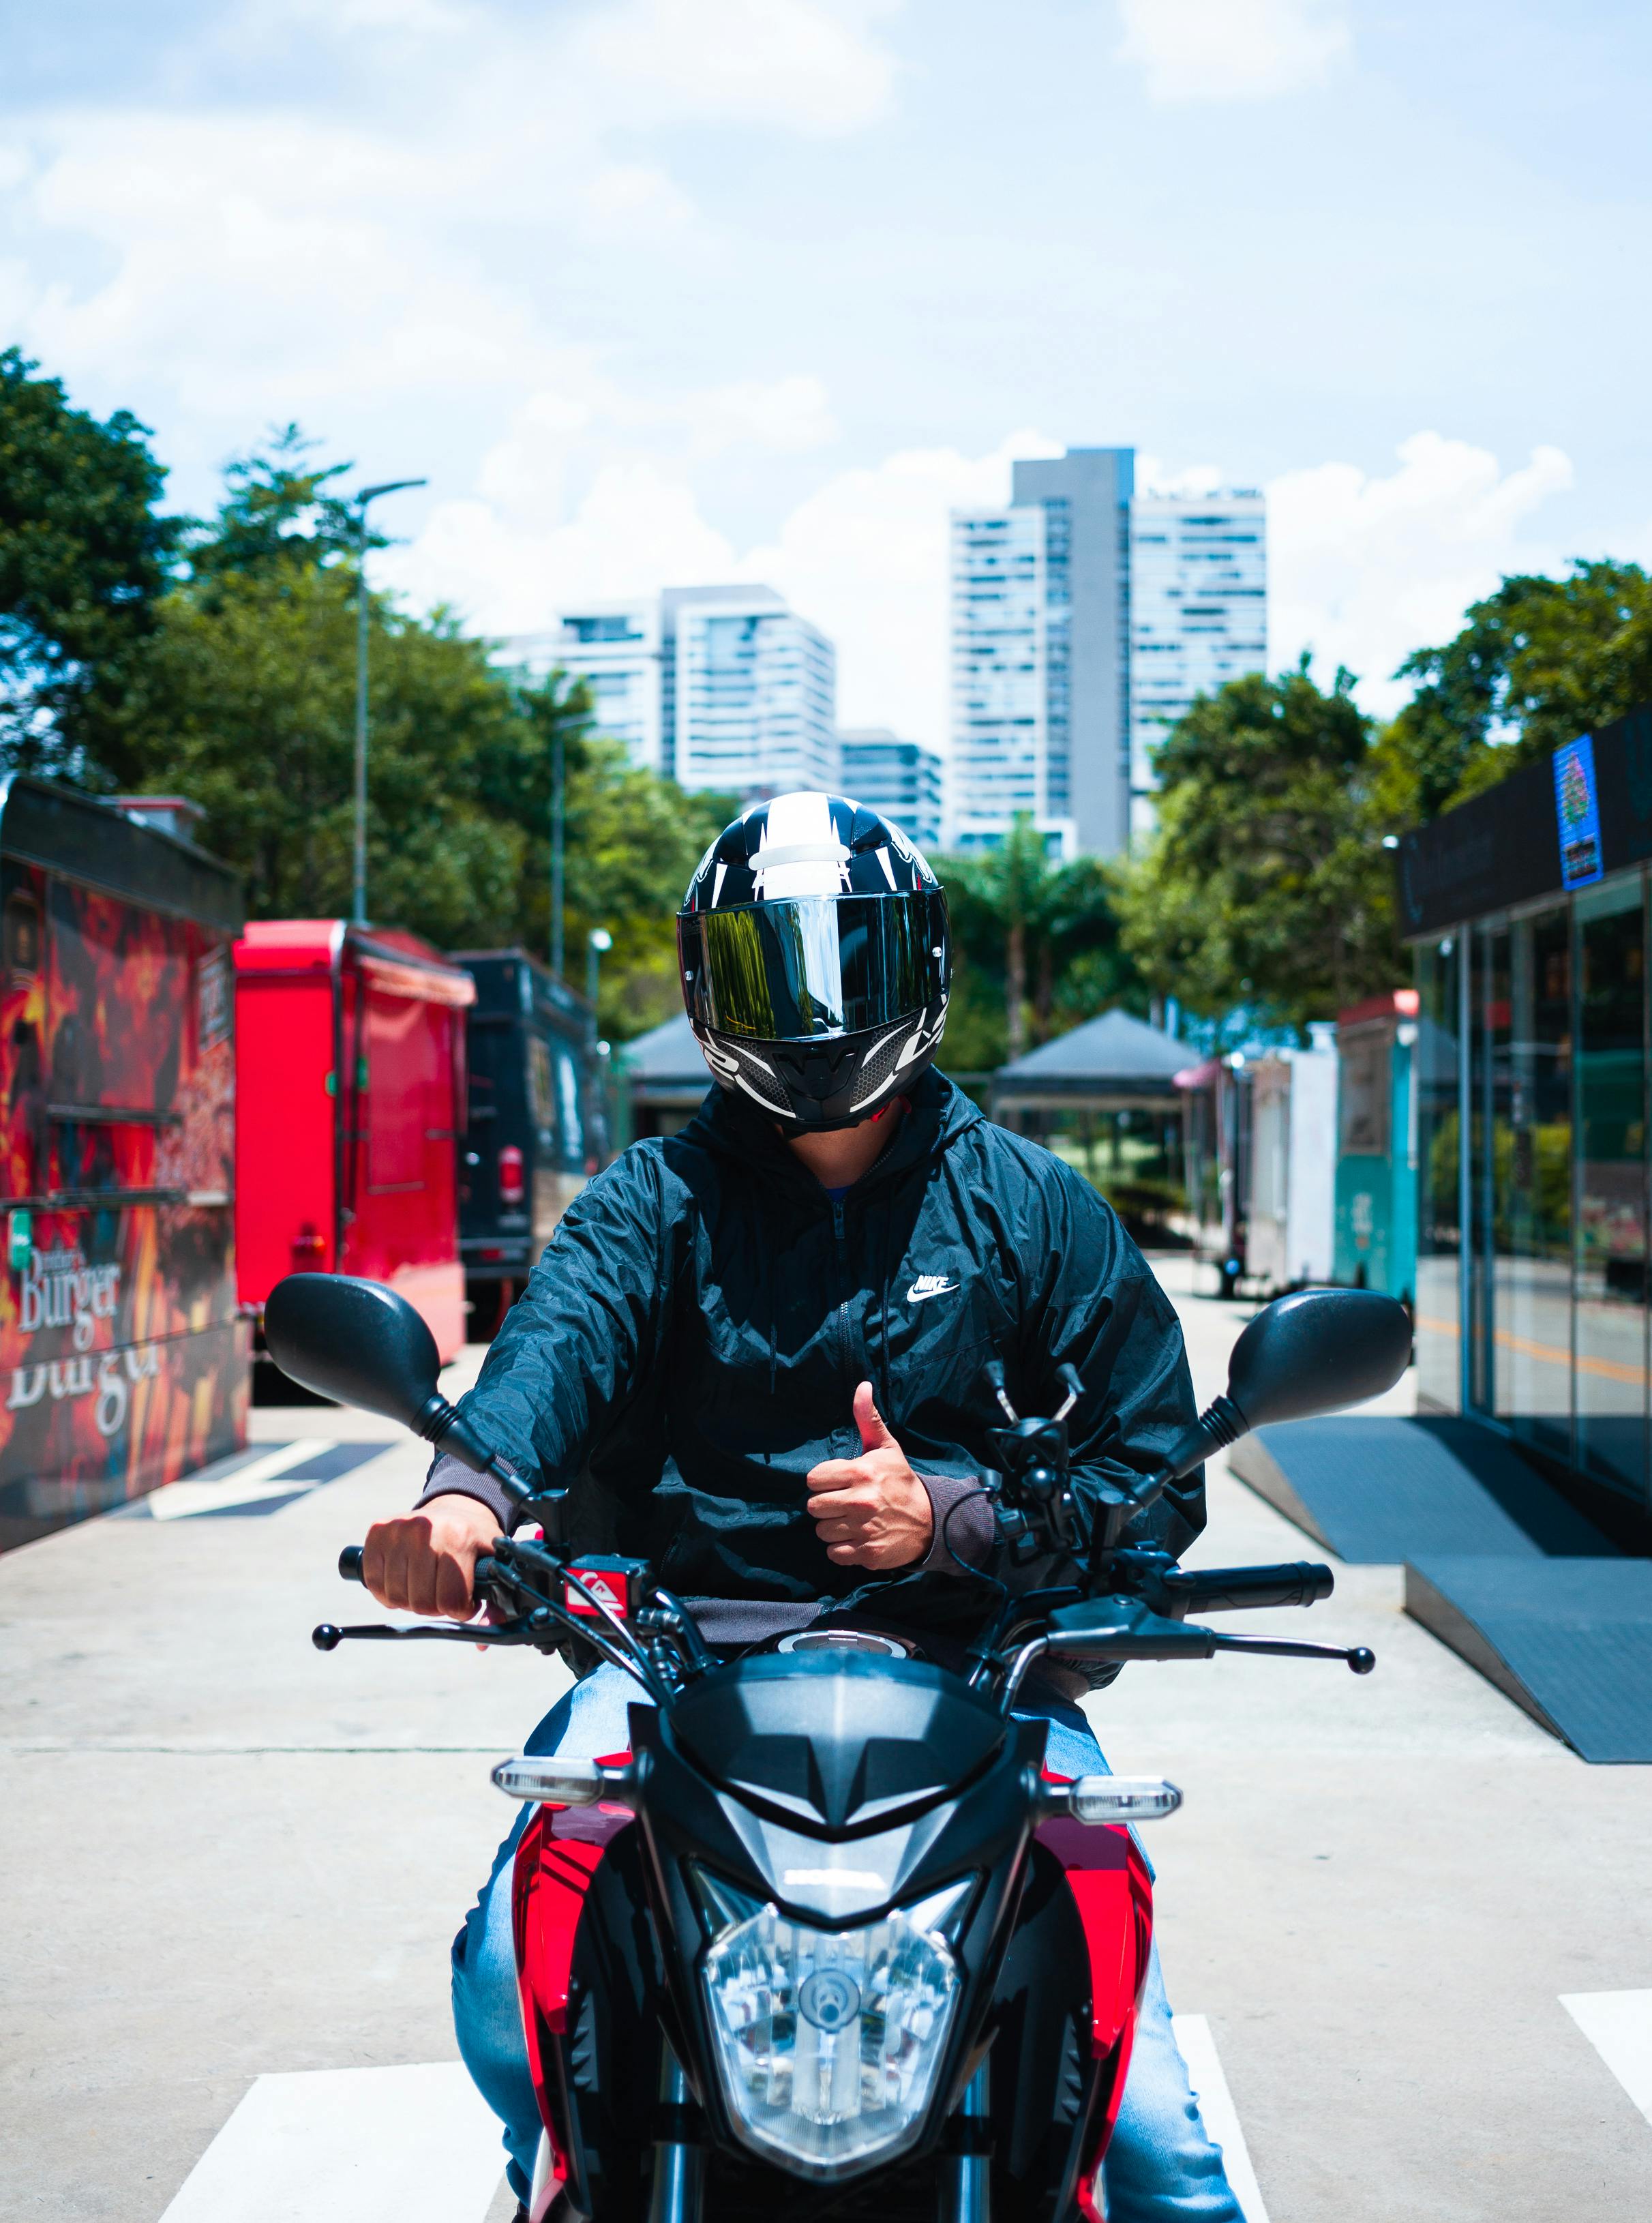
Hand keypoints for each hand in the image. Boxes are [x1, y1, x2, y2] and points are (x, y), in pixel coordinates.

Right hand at [361, 1494, 501, 1617]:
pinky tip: (404, 1581)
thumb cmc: (474, 1541)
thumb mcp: (493, 1564)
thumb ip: (495, 1604)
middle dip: (435, 1607)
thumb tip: (481, 1644)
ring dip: (410, 1600)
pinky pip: (374, 1582)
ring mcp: (399, 1529)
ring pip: (396, 1596)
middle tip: (443, 1594)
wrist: (455, 1507)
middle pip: (422, 1602)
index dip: (459, 1611)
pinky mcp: (377, 1531)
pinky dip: (387, 1591)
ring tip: (425, 1586)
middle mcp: (426, 1530)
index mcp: (459, 1538)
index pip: (451, 1601)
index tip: (464, 1602)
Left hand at [805, 1382, 932, 1570]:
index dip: (823, 1481)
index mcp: (861, 1473)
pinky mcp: (867, 1553)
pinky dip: (842, 1548)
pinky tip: (856, 1537)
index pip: (814, 1479)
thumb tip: (862, 1386)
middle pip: (814, 1506)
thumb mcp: (887, 1448)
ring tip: (851, 1520)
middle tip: (844, 1502)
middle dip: (826, 1504)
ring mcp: (864, 1529)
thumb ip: (868, 1419)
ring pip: (822, 1531)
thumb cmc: (900, 1481)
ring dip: (833, 1527)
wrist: (930, 1521)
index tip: (838, 1482)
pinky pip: (834, 1553)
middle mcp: (861, 1501)